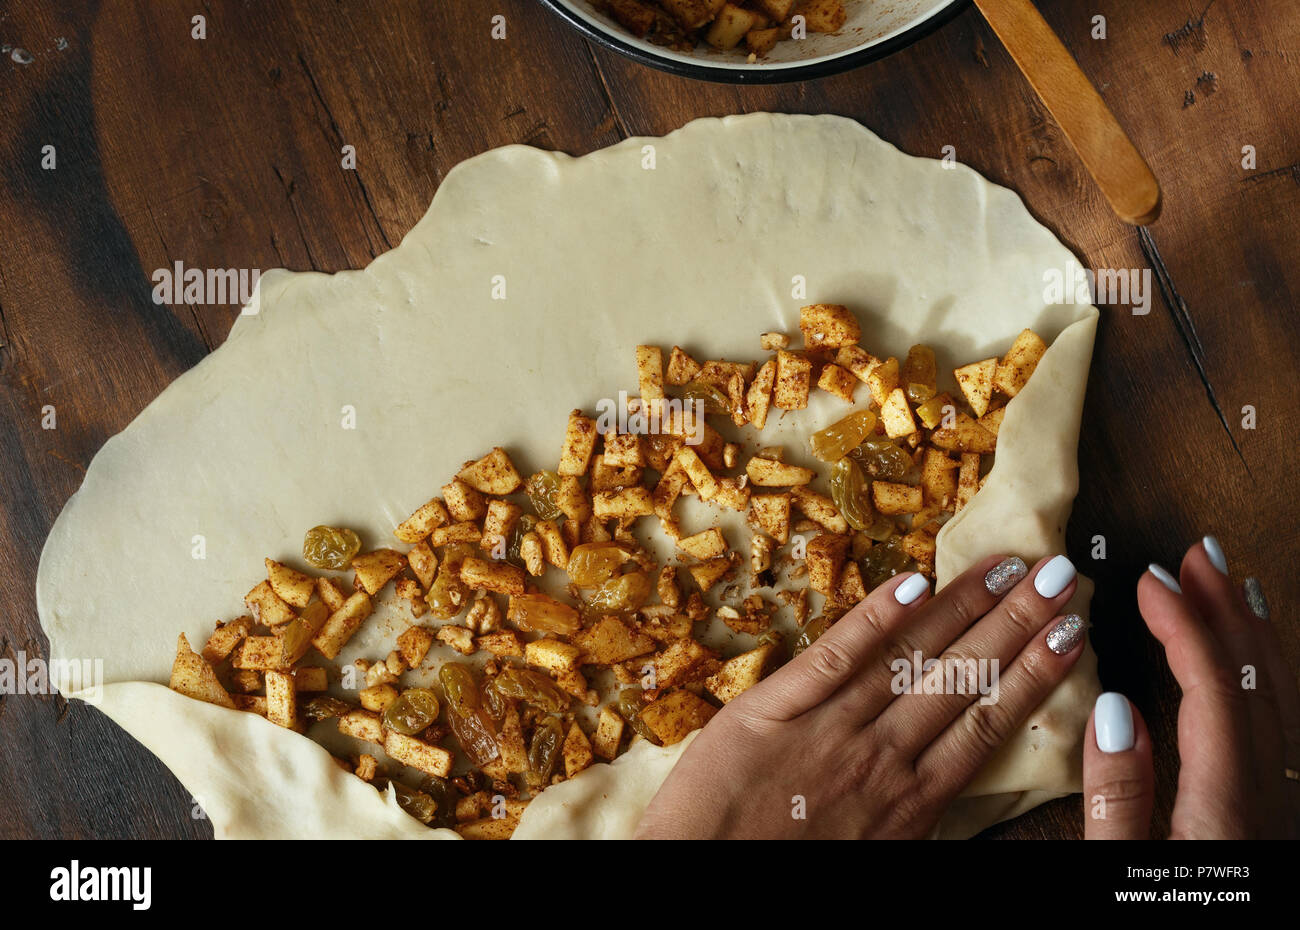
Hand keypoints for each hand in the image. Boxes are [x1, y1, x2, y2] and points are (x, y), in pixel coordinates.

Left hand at [635, 553, 1086, 838]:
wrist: (700, 884)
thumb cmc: (783, 877)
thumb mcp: (873, 853)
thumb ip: (910, 810)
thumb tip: (947, 769)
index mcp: (909, 802)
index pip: (985, 723)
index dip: (1032, 673)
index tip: (1069, 631)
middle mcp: (880, 759)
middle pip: (961, 679)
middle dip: (1016, 623)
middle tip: (1058, 573)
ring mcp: (827, 729)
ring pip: (909, 659)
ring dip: (963, 609)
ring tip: (1007, 568)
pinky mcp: (769, 711)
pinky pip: (831, 658)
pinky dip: (873, 619)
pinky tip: (912, 582)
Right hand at [1083, 537, 1299, 838]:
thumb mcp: (1120, 874)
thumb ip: (1117, 800)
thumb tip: (1113, 714)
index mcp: (1225, 815)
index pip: (1213, 695)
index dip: (1184, 628)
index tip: (1152, 582)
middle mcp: (1262, 808)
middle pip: (1254, 690)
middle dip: (1225, 614)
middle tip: (1202, 557)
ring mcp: (1272, 817)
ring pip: (1275, 708)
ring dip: (1249, 641)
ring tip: (1232, 591)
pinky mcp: (1264, 827)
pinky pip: (1275, 731)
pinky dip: (1260, 683)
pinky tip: (1241, 671)